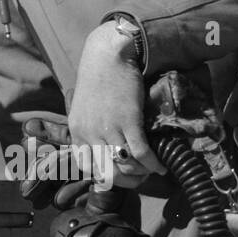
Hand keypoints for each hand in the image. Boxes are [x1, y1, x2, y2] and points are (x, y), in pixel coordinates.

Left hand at [67, 22, 165, 184]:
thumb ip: (90, 129)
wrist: (108, 56)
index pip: (87, 168)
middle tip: (141, 177)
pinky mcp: (128, 121)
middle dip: (126, 180)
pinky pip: (142, 153)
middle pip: (108, 173)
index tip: (120, 174)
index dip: (105, 176)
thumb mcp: (84, 108)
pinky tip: (161, 165)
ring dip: (142, 172)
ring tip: (152, 168)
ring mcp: (108, 128)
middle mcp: (89, 133)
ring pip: (126, 166)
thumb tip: (104, 150)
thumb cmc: (98, 80)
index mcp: (76, 131)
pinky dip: (153, 164)